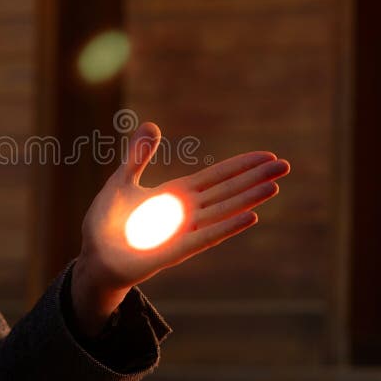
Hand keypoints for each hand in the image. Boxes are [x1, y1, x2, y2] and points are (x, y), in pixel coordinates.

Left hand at [71, 122, 289, 335]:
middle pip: (228, 191)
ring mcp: (184, 231)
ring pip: (224, 211)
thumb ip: (137, 155)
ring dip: (248, 200)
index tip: (267, 156)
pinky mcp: (175, 250)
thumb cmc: (108, 221)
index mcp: (177, 194)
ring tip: (274, 187)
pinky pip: (206, 236)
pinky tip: (251, 217)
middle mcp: (187, 212)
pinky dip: (228, 226)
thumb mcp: (122, 179)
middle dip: (255, 178)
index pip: (217, 176)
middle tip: (285, 166)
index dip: (241, 165)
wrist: (95, 255)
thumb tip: (151, 125)